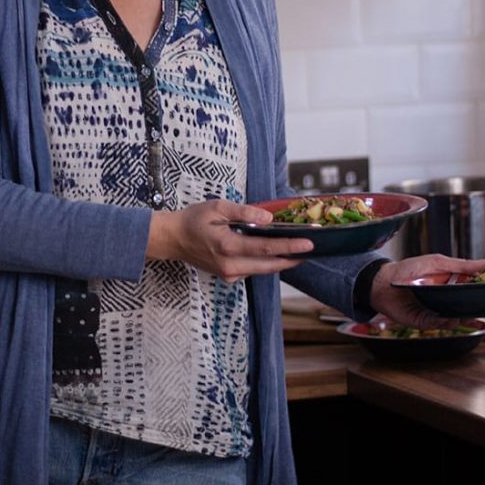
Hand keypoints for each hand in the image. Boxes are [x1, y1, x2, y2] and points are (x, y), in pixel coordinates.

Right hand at [147, 200, 313, 281]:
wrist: (173, 239)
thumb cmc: (194, 220)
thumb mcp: (218, 208)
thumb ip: (244, 213)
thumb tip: (268, 218)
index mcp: (228, 247)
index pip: (267, 248)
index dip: (290, 246)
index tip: (309, 243)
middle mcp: (230, 266)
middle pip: (270, 265)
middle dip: (293, 258)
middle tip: (311, 249)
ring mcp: (229, 274)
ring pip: (263, 269)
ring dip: (281, 261)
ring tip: (297, 250)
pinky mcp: (228, 277)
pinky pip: (253, 270)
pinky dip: (265, 262)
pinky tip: (273, 253)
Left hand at [369, 254, 484, 327]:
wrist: (383, 282)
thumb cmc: (408, 269)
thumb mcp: (437, 262)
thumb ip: (460, 265)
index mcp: (450, 285)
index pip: (472, 291)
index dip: (482, 292)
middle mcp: (445, 301)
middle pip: (466, 308)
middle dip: (474, 309)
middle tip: (481, 307)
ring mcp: (436, 312)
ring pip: (455, 319)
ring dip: (461, 317)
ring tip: (464, 313)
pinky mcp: (425, 322)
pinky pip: (439, 325)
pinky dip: (445, 322)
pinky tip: (448, 317)